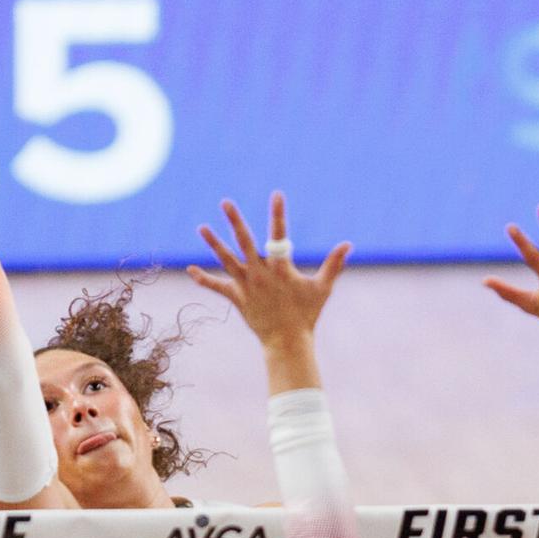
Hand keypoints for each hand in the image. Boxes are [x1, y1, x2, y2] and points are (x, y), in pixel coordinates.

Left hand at [187, 194, 349, 351]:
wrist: (288, 342)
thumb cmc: (307, 314)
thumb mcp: (322, 288)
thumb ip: (334, 264)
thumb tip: (348, 244)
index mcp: (281, 269)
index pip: (279, 235)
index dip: (278, 214)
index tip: (277, 195)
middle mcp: (260, 274)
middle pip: (245, 242)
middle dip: (235, 221)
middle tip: (226, 202)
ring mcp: (246, 286)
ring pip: (227, 260)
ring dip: (214, 243)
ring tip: (202, 227)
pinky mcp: (237, 298)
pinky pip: (218, 288)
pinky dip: (204, 280)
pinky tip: (190, 271)